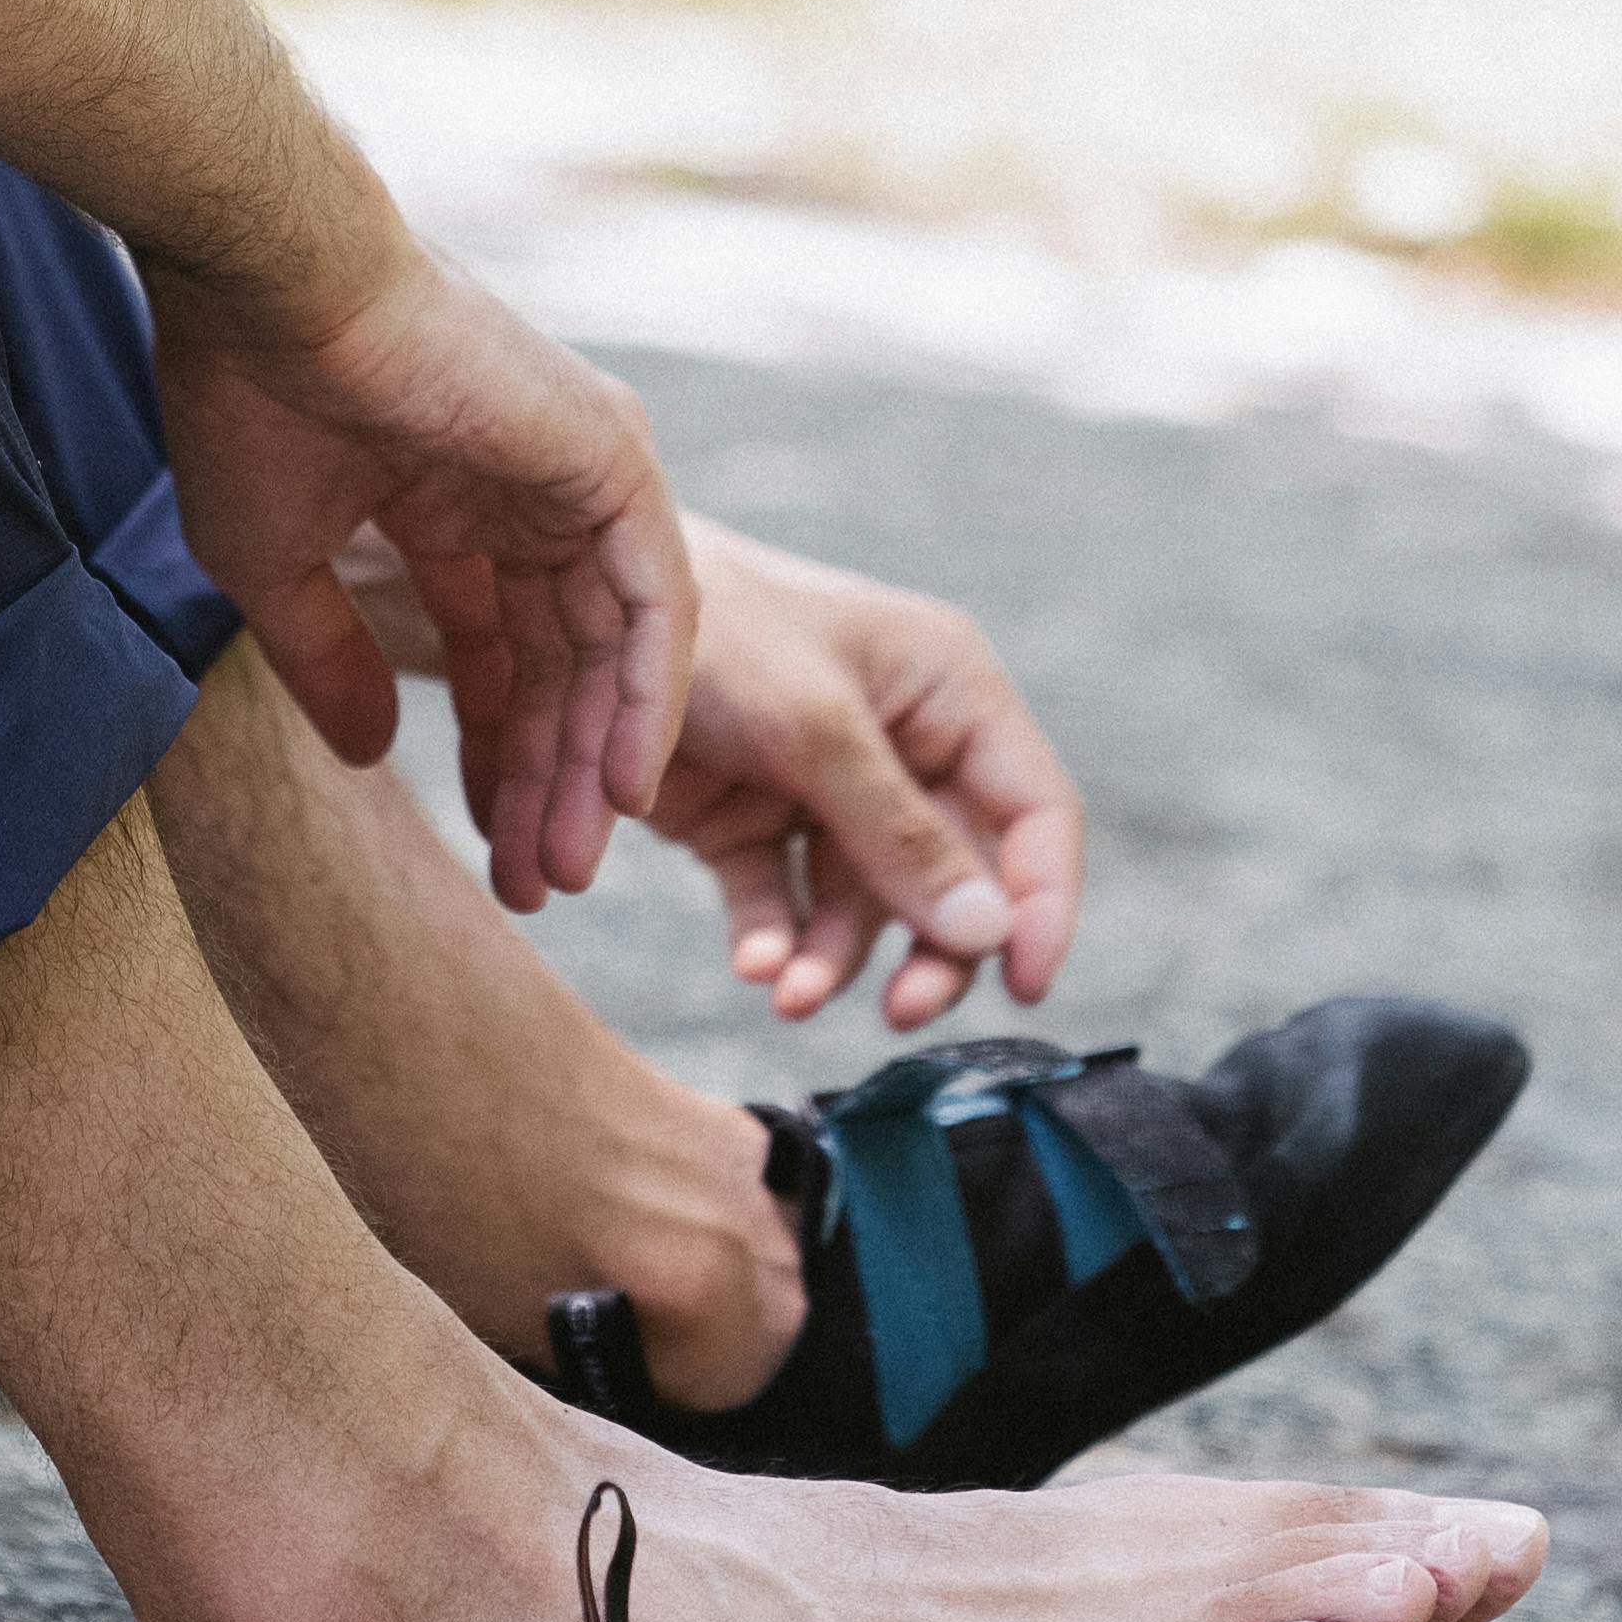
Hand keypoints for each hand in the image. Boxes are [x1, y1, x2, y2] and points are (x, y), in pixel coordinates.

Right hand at [155, 239, 692, 902]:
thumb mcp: (274, 563)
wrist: (268, 285)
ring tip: (573, 862)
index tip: (488, 849)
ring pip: (614, 646)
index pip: (499, 652)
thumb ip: (331, 659)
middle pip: (565, 664)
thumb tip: (372, 752)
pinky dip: (648, 694)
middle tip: (543, 885)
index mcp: (452, 499)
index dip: (495, 753)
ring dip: (597, 760)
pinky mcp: (611, 460)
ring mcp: (581, 472)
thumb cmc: (245, 398)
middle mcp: (532, 489)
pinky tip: (623, 784)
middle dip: (550, 779)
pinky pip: (655, 601)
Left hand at [648, 520, 1082, 1027]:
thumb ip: (899, 833)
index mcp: (950, 692)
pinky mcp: (753, 821)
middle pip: (956, 877)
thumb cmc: (715, 628)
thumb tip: (989, 935)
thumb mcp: (814, 726)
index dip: (1043, 903)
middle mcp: (903, 742)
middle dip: (930, 950)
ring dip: (835, 958)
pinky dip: (775, 939)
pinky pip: (786, 902)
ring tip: (786, 994)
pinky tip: (752, 964)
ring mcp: (828, 787)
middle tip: (900, 1016)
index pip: (1033, 812)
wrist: (579, 606)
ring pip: (867, 906)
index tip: (1027, 987)